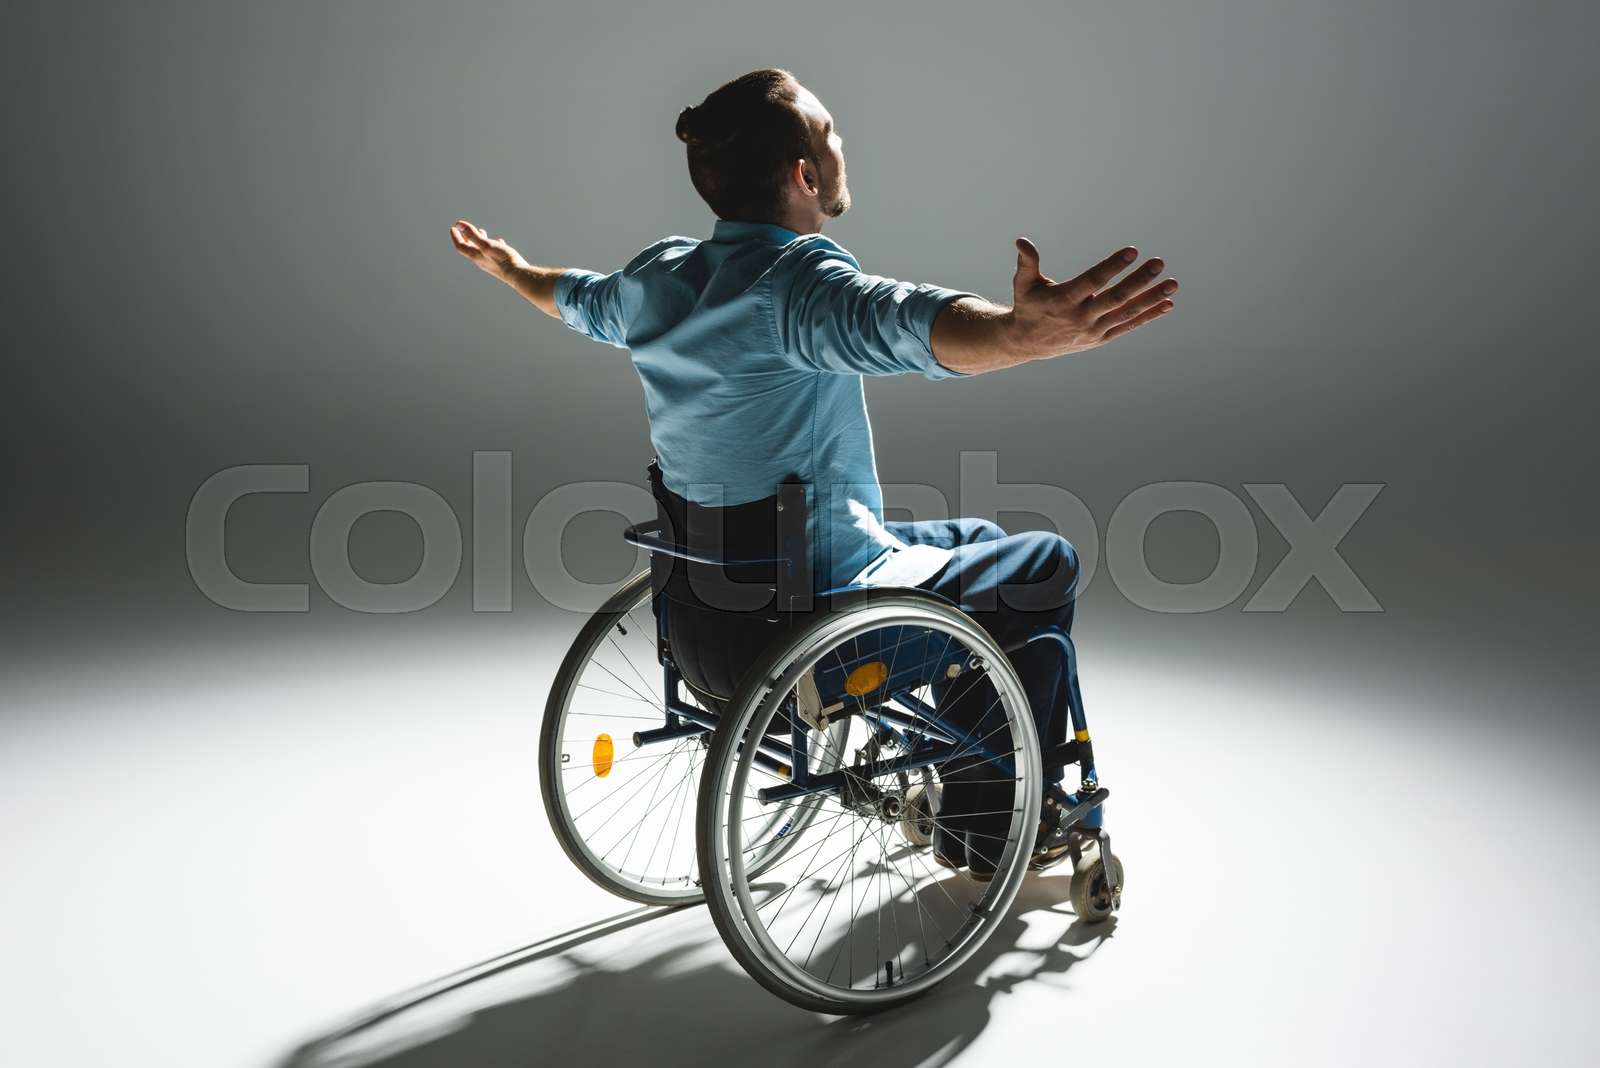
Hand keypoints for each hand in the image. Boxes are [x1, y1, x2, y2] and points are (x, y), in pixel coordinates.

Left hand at [449, 218, 529, 282]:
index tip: (454, 227)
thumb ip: (473, 235)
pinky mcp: (501, 264)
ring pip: (482, 250)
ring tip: (482, 231)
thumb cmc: (503, 260)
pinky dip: (493, 244)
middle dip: (466, 237)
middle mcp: (481, 261)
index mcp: (476, 256)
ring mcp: (491, 263)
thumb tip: (459, 225)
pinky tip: (499, 241)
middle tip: (463, 229)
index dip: (456, 236)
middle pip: (470, 248)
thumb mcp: (486, 244)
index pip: (461, 246)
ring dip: (479, 240)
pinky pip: (494, 252)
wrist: (518, 275)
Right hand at [1008, 239, 1177, 358]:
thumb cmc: (1028, 305)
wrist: (1026, 343)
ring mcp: (1092, 330)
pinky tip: (1167, 304)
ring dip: (1151, 298)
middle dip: (1139, 280)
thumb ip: (1027, 263)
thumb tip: (1021, 241)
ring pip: (1126, 313)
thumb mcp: (1023, 284)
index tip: (1132, 251)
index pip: (1093, 281)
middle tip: (1158, 262)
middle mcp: (1080, 317)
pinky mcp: (1100, 338)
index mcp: (1063, 300)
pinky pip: (1128, 325)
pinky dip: (1148, 316)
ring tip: (1172, 283)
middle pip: (1115, 298)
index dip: (1113, 266)